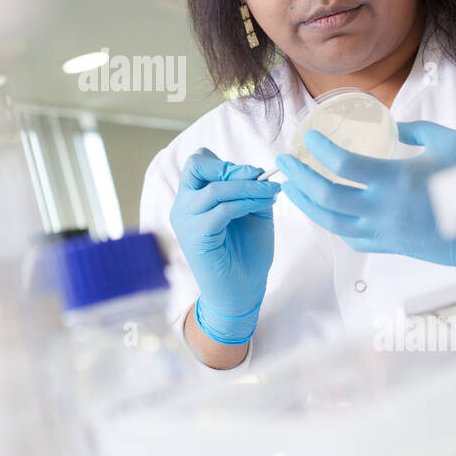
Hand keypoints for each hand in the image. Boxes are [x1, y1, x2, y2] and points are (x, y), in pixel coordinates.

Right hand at [169, 148, 280, 343]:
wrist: (242, 293)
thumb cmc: (247, 255)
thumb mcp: (254, 213)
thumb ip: (252, 190)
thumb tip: (259, 171)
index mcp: (194, 198)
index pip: (199, 162)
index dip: (226, 163)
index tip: (255, 174)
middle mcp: (184, 206)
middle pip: (195, 165)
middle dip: (229, 167)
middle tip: (256, 177)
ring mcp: (186, 221)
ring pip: (214, 188)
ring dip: (248, 186)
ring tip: (271, 192)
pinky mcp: (195, 237)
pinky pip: (220, 210)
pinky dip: (245, 202)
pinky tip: (263, 204)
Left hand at [274, 120, 455, 265]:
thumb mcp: (449, 142)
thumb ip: (417, 128)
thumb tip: (391, 123)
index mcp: (396, 180)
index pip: (344, 164)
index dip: (320, 149)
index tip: (310, 137)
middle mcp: (383, 208)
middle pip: (326, 195)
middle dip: (298, 176)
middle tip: (284, 159)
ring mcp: (381, 231)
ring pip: (329, 221)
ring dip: (304, 202)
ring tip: (291, 184)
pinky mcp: (386, 245)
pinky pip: (347, 237)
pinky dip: (329, 222)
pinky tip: (322, 209)